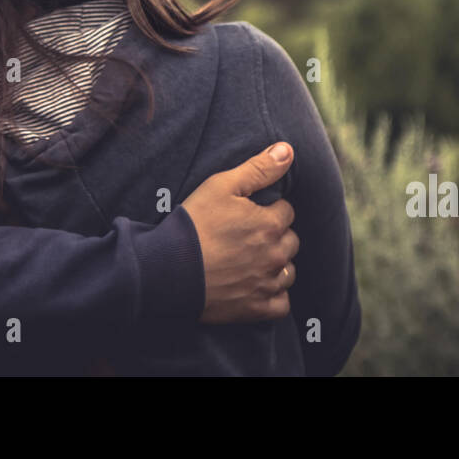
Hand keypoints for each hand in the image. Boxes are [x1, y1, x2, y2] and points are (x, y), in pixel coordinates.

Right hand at [181, 142, 298, 323]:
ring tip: (254, 259)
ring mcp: (266, 284)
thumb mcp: (222, 185)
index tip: (250, 212)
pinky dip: (275, 295)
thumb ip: (259, 168)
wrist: (167, 270)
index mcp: (269, 224)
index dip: (268, 208)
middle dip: (276, 235)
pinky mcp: (255, 309)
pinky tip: (260, 286)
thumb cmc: (193, 224)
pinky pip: (281, 304)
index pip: (286, 211)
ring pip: (288, 272)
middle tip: (249, 234)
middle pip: (291, 240)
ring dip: (278, 264)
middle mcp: (274, 255)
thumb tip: (288, 149)